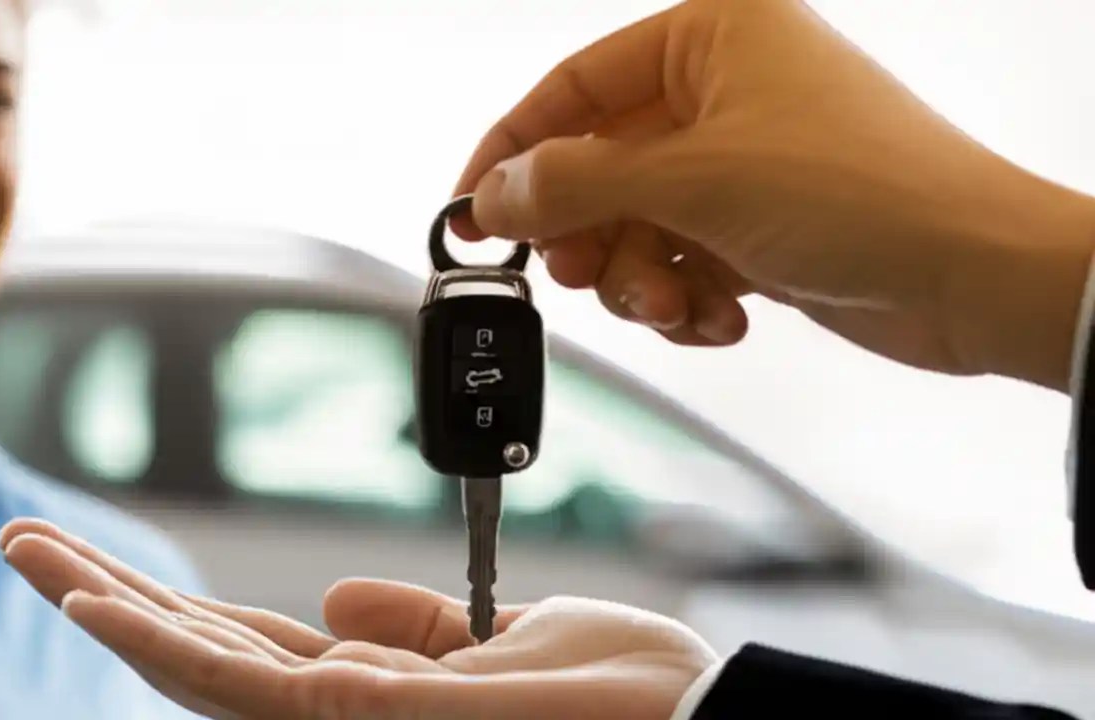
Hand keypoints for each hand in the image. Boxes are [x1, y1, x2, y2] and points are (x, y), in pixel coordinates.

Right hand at [0, 518, 717, 719]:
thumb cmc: (636, 695)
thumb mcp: (519, 635)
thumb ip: (421, 624)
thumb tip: (337, 596)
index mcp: (388, 691)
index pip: (258, 649)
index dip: (179, 610)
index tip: (116, 568)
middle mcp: (355, 716)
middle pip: (209, 655)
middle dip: (118, 603)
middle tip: (30, 546)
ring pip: (204, 671)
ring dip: (113, 612)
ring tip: (32, 557)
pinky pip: (247, 688)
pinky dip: (164, 647)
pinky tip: (100, 605)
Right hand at [453, 0, 1094, 390]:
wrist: (973, 279)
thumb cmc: (859, 194)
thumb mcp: (690, 180)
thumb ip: (572, 186)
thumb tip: (490, 197)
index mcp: (711, 37)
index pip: (572, 88)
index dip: (512, 152)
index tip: (471, 211)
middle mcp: (725, 92)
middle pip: (599, 168)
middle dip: (591, 235)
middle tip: (582, 271)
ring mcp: (744, 164)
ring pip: (637, 226)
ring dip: (642, 280)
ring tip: (676, 304)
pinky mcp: (762, 229)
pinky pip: (682, 262)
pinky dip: (687, 298)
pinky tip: (721, 319)